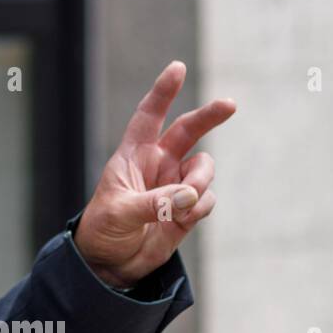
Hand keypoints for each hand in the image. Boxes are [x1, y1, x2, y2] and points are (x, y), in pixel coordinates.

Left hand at [74, 60, 236, 287]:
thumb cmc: (103, 231)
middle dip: (208, 116)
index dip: (162, 92)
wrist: (111, 264)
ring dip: (201, 181)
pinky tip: (184, 218)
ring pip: (204, 168)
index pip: (148, 116)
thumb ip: (153, 203)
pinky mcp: (187, 209)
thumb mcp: (119, 214)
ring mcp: (174, 185)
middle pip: (188, 130)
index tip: (178, 68)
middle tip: (230, 104)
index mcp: (132, 156)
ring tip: (183, 203)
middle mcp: (157, 164)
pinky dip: (201, 206)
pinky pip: (207, 198)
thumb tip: (189, 194)